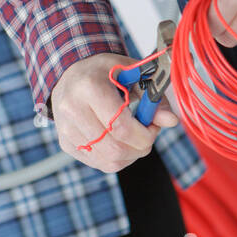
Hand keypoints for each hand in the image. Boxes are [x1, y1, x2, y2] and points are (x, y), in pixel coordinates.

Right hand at [50, 52, 179, 173]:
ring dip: (131, 155)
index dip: (144, 134)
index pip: (120, 126)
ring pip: (109, 161)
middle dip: (140, 147)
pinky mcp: (65, 143)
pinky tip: (121, 142)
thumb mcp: (132, 73)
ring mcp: (66, 129)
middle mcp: (72, 109)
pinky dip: (118, 158)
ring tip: (135, 137)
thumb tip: (171, 121)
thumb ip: (152, 97)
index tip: (154, 127)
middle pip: (115, 148)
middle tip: (147, 135)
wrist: (72, 76)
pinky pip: (100, 163)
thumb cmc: (106, 72)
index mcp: (88, 87)